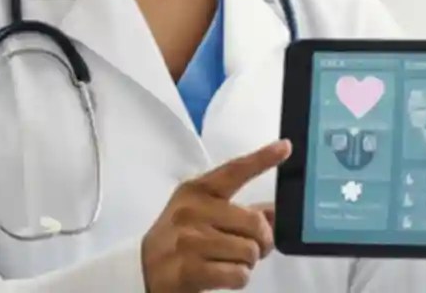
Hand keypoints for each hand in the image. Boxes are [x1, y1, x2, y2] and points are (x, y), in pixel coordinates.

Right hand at [142, 140, 289, 292]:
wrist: (139, 271)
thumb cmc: (177, 239)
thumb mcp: (200, 215)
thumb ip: (238, 211)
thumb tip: (274, 213)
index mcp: (196, 191)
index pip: (234, 170)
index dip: (262, 159)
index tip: (285, 147)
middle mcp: (192, 211)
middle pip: (255, 223)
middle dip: (262, 241)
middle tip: (253, 248)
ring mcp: (189, 240)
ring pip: (249, 252)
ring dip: (247, 263)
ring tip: (229, 261)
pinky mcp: (189, 269)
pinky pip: (238, 274)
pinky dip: (239, 278)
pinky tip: (223, 274)